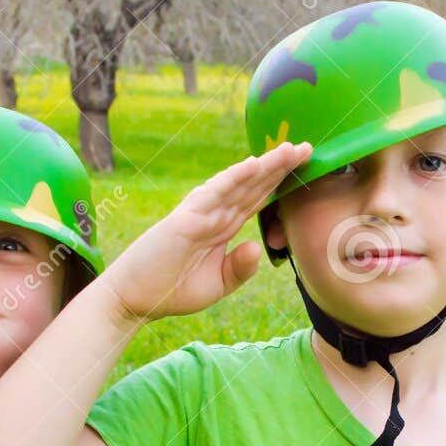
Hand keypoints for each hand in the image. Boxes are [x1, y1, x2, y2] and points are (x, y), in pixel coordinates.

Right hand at [100, 141, 310, 324]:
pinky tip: (254, 164)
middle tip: (308, 147)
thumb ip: (240, 268)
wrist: (136, 298)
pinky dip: (234, 178)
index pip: (257, 199)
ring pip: (239, 184)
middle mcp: (214, 214)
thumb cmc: (172, 289)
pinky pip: (214, 195)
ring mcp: (201, 213)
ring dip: (265, 166)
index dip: (280, 182)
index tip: (305, 167)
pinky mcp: (186, 219)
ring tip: (290, 149)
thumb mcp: (218, 284)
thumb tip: (257, 245)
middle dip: (280, 167)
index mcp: (223, 226)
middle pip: (254, 185)